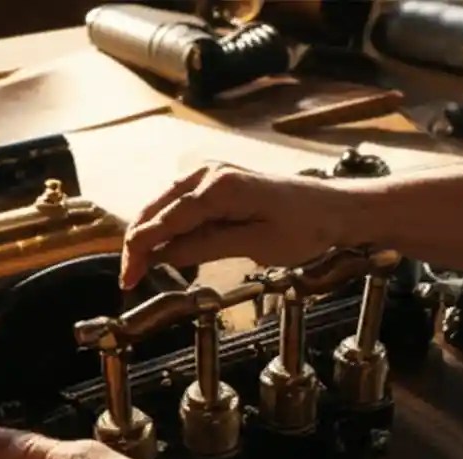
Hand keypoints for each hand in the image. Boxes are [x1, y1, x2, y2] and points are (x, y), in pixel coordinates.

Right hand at [120, 163, 364, 289]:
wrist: (334, 208)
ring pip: (163, 208)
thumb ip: (206, 246)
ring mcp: (210, 175)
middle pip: (155, 211)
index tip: (127, 280)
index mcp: (218, 188)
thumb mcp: (257, 245)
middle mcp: (207, 174)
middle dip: (138, 245)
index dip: (139, 252)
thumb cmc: (305, 227)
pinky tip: (167, 251)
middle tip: (130, 280)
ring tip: (143, 270)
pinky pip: (180, 206)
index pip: (163, 222)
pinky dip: (168, 229)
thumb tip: (163, 255)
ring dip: (151, 237)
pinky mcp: (216, 183)